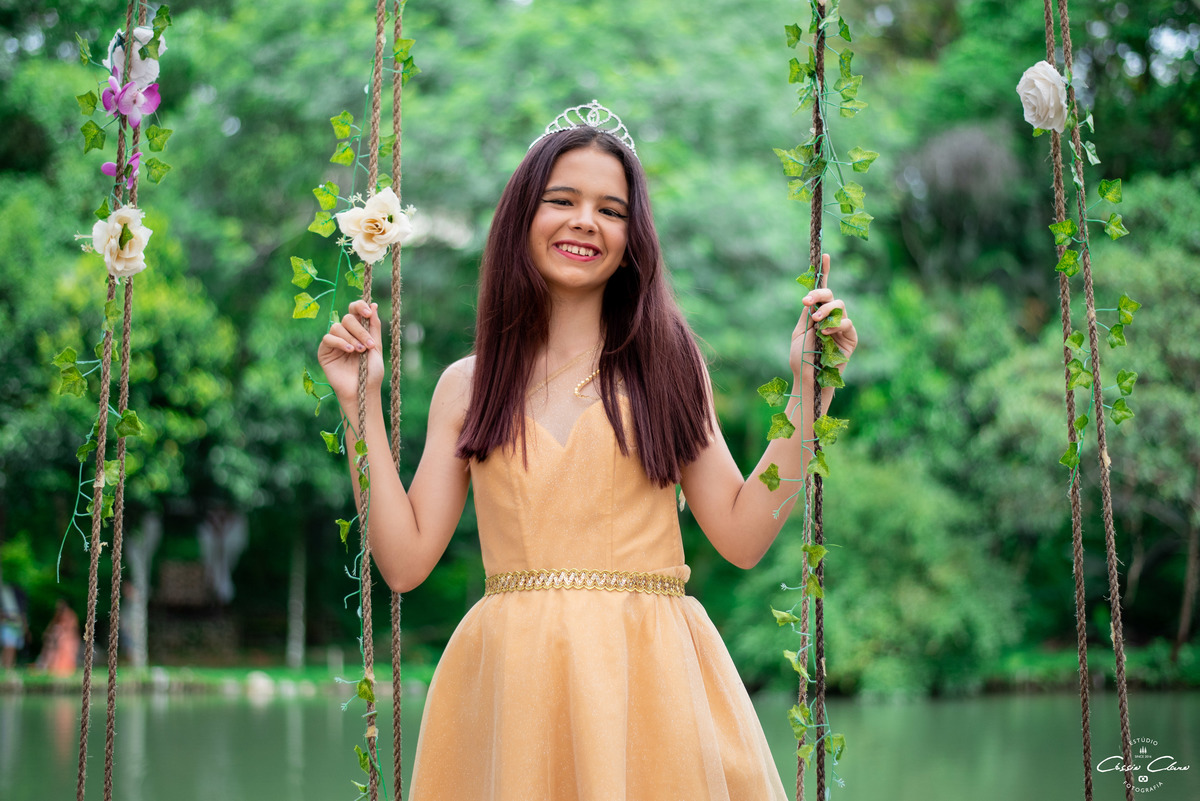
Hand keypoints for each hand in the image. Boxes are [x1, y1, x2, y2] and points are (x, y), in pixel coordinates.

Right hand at [317, 299, 384, 400]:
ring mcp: (334, 342)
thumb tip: (374, 305)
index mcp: (358, 330)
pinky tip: (350, 351)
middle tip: (369, 345)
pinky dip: (340, 342)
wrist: (363, 390)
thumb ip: (374, 326)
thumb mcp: (376, 346)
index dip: (360, 306)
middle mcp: (345, 333)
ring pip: (337, 326)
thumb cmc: (372, 371)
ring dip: (351, 338)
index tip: (368, 314)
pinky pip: (328, 338)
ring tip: (360, 351)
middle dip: (360, 330)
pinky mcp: (324, 351)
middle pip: (348, 318)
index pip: (355, 310)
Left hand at [790, 254, 857, 377]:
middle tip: (807, 302)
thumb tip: (813, 296)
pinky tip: (825, 333)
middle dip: (819, 294)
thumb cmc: (801, 358)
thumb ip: (808, 314)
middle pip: (831, 295)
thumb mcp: (800, 332)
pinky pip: (846, 323)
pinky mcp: (850, 338)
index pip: (822, 292)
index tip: (824, 256)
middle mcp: (830, 318)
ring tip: (816, 322)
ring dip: (826, 310)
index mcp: (816, 315)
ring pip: (840, 306)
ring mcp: (841, 327)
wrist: (808, 378)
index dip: (825, 272)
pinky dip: (835, 325)